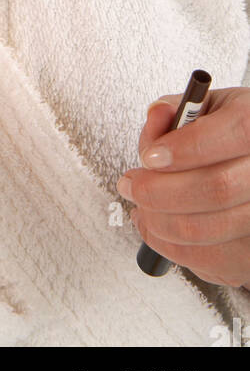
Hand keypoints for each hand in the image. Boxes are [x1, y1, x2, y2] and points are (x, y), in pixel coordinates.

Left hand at [116, 88, 249, 288]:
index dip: (185, 148)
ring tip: (140, 206)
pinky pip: (209, 260)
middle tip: (131, 184)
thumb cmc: (228, 136)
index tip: (148, 157)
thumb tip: (157, 115)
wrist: (248, 167)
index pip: (234, 133)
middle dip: (159, 190)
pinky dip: (170, 246)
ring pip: (208, 229)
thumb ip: (177, 112)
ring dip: (158, 221)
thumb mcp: (207, 109)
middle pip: (217, 188)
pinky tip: (155, 227)